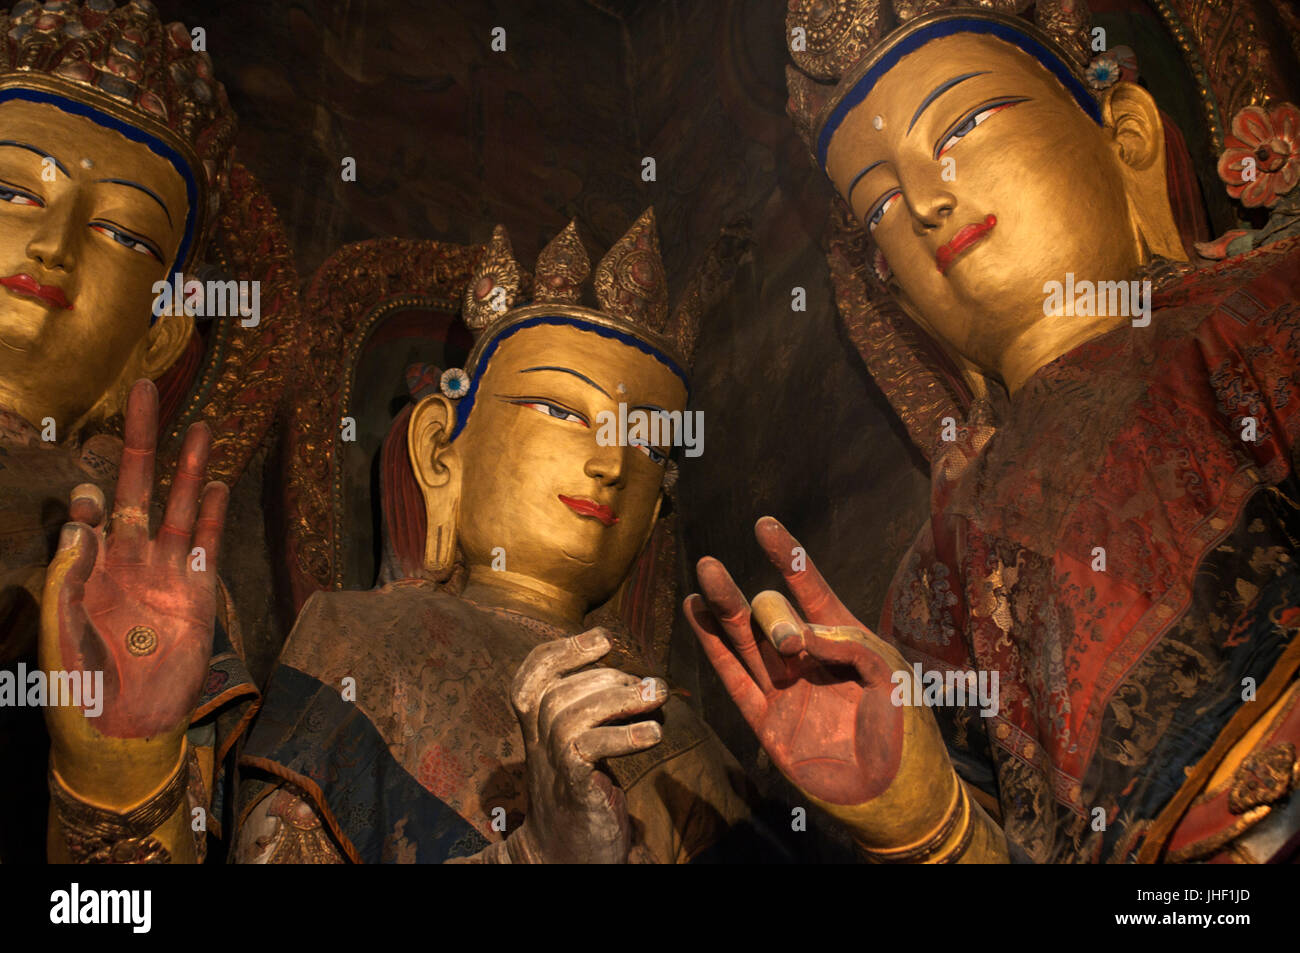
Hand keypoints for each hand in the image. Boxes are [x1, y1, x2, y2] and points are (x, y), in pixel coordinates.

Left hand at [41, 379, 227, 802]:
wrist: (124, 724)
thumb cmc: (77, 676)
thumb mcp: (58, 618)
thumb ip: (67, 565)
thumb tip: (80, 512)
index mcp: (88, 563)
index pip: (90, 507)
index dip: (89, 489)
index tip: (90, 493)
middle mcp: (129, 557)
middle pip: (139, 484)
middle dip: (142, 439)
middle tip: (145, 389)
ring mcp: (167, 572)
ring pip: (182, 504)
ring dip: (191, 466)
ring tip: (204, 425)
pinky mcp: (198, 591)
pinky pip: (209, 543)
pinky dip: (215, 514)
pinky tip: (221, 484)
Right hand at [507, 629, 665, 862]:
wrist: (568, 857)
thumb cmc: (584, 795)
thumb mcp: (583, 748)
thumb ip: (596, 714)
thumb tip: (640, 680)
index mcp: (537, 728)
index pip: (531, 675)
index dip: (562, 650)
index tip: (601, 638)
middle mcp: (537, 744)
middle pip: (558, 691)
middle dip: (607, 677)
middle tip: (648, 686)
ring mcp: (551, 766)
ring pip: (569, 714)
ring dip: (619, 699)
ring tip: (656, 697)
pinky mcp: (573, 789)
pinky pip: (587, 748)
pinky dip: (623, 736)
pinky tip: (654, 734)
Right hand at [684, 516, 957, 850]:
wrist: (897, 796)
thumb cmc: (906, 730)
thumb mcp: (890, 673)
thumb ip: (848, 643)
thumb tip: (798, 632)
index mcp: (845, 639)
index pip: (811, 588)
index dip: (788, 557)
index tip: (765, 525)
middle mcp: (808, 657)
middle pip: (773, 615)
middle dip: (773, 616)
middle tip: (790, 643)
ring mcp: (785, 688)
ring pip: (745, 639)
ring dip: (724, 606)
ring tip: (706, 574)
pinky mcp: (765, 720)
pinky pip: (733, 677)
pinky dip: (713, 648)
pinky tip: (695, 613)